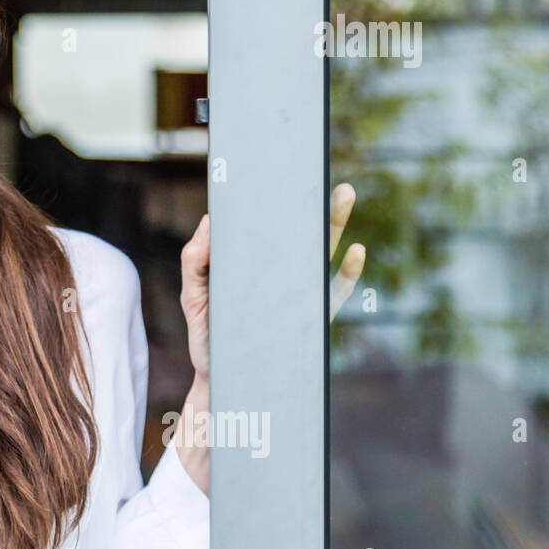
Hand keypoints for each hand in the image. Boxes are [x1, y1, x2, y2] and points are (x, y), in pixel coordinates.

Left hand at [177, 182, 367, 379]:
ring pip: (322, 251)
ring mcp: (299, 292)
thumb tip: (209, 221)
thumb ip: (195, 261)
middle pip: (303, 231)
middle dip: (317, 203)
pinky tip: (354, 250)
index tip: (285, 170)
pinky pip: (335, 290)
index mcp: (252, 262)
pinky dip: (348, 270)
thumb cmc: (208, 334)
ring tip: (343, 195)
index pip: (268, 226)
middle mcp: (280, 272)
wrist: (221, 378)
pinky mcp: (312, 315)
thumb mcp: (193, 295)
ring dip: (336, 224)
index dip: (277, 200)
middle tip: (325, 177)